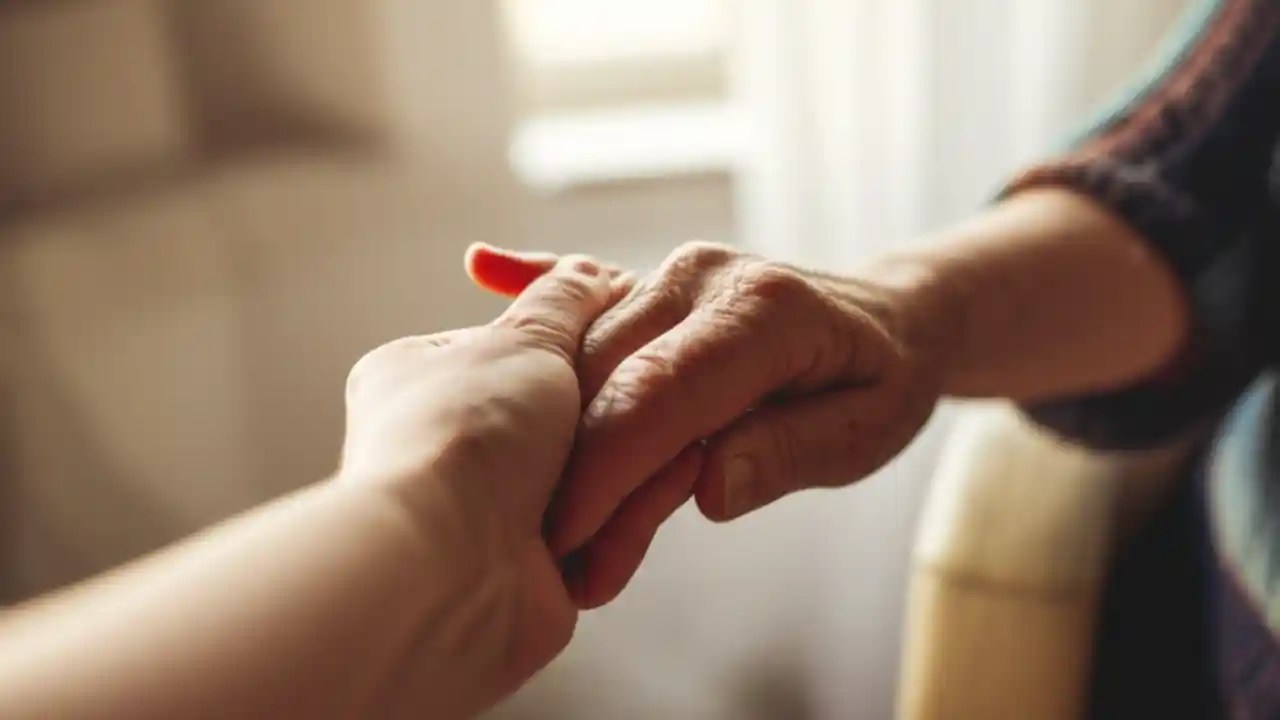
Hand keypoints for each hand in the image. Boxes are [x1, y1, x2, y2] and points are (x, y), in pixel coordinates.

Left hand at [340, 250, 699, 697]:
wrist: (452, 565)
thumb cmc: (466, 438)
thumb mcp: (526, 338)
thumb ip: (566, 300)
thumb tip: (586, 274)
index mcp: (426, 376)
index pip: (522, 343)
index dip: (580, 338)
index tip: (626, 331)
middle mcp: (452, 443)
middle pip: (571, 410)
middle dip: (613, 410)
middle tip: (640, 399)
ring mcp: (490, 509)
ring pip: (596, 471)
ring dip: (624, 470)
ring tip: (641, 462)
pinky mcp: (533, 566)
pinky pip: (603, 531)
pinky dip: (622, 524)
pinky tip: (629, 514)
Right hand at [468, 242, 955, 607]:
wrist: (891, 317)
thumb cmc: (881, 383)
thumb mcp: (867, 432)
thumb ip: (789, 452)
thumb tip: (707, 483)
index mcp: (766, 311)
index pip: (662, 391)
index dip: (606, 466)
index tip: (563, 536)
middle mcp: (704, 276)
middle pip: (604, 372)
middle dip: (564, 464)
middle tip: (540, 551)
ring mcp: (672, 272)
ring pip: (582, 351)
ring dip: (549, 427)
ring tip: (531, 511)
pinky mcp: (652, 280)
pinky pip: (586, 287)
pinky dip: (535, 282)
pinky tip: (486, 264)